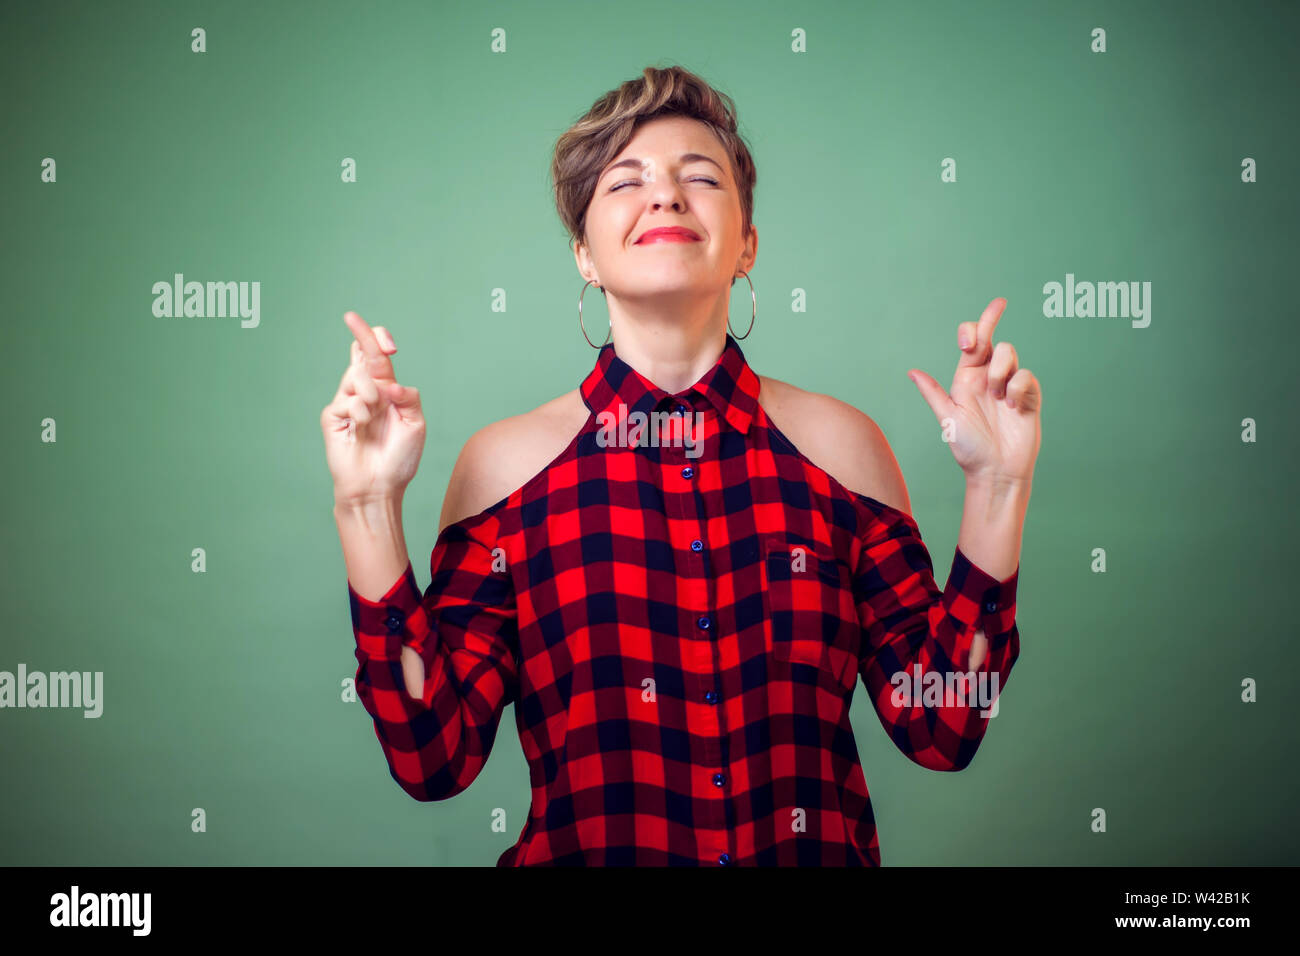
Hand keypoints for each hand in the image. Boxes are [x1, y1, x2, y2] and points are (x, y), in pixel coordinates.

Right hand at [321, 312, 425, 504]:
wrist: (379, 487)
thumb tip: (389, 383)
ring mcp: (347, 402)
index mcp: (386, 390)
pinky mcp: (332, 416)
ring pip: (358, 376)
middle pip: (362, 354)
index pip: (378, 356)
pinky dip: (361, 414)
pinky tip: (361, 430)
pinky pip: (349, 401)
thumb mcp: (416, 424)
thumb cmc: (400, 458)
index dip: (378, 340)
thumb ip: (408, 397)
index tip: (387, 340)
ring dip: (372, 394)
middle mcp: (365, 392)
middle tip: (352, 318)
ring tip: (375, 418)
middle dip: (364, 336)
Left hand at [907, 297, 1041, 484]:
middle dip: (988, 324)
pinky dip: (1016, 387)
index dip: (975, 326)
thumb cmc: (968, 448)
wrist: (995, 472)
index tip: (968, 335)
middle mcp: (989, 377)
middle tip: (979, 337)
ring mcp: (1010, 384)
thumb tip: (912, 371)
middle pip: (992, 338)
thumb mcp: (947, 418)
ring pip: (1008, 353)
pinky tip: (1012, 406)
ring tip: (996, 399)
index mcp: (967, 378)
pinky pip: (1025, 375)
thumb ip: (933, 393)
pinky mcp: (1029, 395)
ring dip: (998, 372)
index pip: (973, 341)